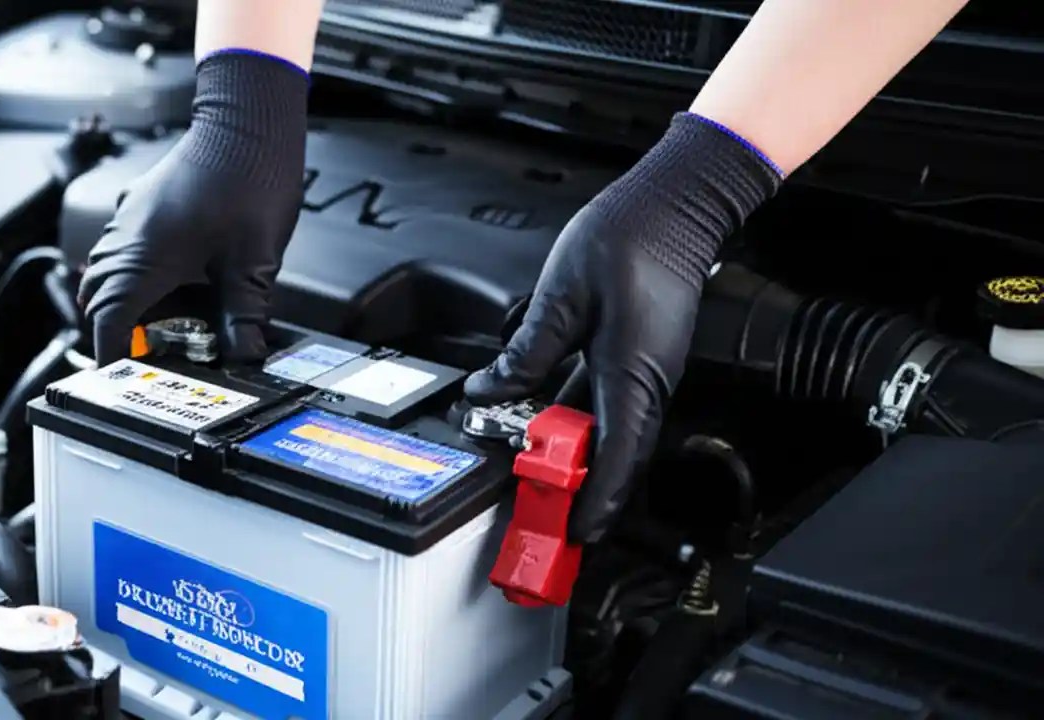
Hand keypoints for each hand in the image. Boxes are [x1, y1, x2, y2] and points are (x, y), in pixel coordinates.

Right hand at [78, 52, 308, 365]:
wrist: (249, 123)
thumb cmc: (248, 178)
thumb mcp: (253, 260)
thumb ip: (245, 313)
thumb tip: (245, 355)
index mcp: (144, 256)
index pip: (107, 320)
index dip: (111, 356)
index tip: (117, 381)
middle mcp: (128, 237)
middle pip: (100, 300)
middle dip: (118, 332)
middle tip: (151, 359)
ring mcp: (134, 219)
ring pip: (113, 275)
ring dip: (133, 303)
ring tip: (174, 328)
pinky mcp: (147, 208)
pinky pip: (129, 251)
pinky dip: (143, 277)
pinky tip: (183, 286)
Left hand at [464, 113, 781, 542]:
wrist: (671, 204)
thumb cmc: (627, 239)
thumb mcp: (559, 298)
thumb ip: (526, 353)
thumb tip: (493, 389)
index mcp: (631, 375)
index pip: (615, 458)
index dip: (594, 501)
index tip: (575, 531)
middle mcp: (647, 383)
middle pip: (615, 457)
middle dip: (581, 491)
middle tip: (544, 514)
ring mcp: (647, 372)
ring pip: (612, 432)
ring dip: (577, 456)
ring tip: (537, 474)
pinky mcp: (639, 358)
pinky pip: (610, 404)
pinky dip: (579, 421)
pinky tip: (546, 420)